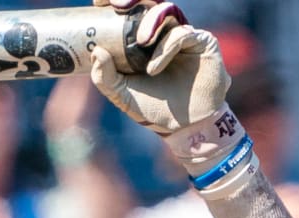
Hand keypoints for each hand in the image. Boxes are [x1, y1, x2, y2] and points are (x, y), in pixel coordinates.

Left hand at [89, 1, 228, 134]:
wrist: (183, 126)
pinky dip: (165, 49)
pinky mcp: (202, 41)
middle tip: (117, 5)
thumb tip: (96, 52)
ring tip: (140, 42)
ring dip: (149, 22)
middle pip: (148, 3)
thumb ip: (105, 76)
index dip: (115, 1)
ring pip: (166, 13)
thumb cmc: (152, 106)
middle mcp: (162, 31)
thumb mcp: (121, 93)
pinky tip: (153, 68)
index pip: (129, 10)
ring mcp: (182, 33)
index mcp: (141, 37)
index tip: (99, 3)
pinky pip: (181, 34)